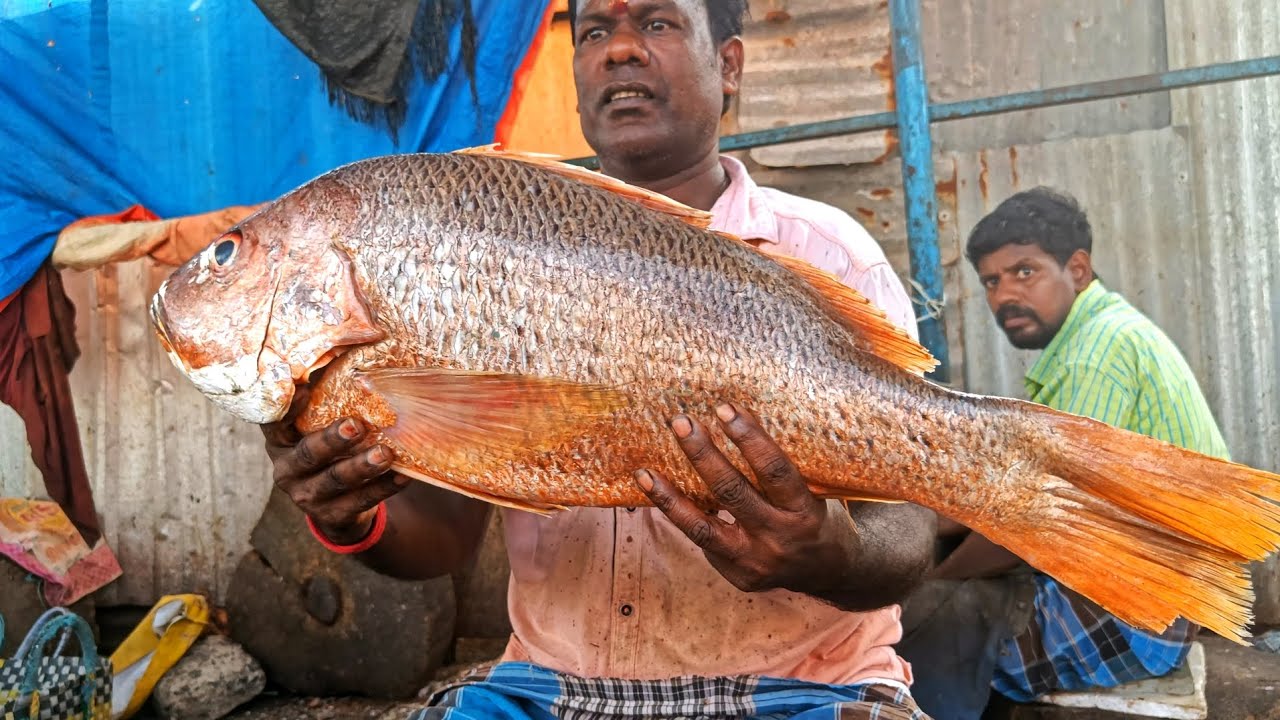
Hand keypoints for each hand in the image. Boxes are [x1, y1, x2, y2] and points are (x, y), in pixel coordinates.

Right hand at [261, 385, 407, 543]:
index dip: (287, 408)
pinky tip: (403, 475)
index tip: (304, 389)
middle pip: (307, 455)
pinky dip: (383, 488)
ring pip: (335, 481)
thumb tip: (362, 344)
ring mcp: (307, 496)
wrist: (336, 506)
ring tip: (385, 454)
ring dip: (361, 467)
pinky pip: (360, 502)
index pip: (274, 423)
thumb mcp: (318, 427)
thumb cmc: (329, 450)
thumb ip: (327, 399)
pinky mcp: (331, 516)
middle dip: (331, 441)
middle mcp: (287, 469)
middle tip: (356, 425)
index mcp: (281, 441)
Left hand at [634, 402, 860, 597]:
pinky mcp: (738, 577)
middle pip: (732, 494)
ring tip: (645, 472)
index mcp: (805, 511)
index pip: (775, 471)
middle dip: (702, 455)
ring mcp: (756, 563)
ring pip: (703, 528)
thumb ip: (777, 466)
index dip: (749, 439)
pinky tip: (657, 494)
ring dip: (670, 496)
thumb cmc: (816, 511)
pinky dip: (678, 516)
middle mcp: (779, 538)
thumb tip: (731, 417)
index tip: (724, 408)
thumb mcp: (812, 488)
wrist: (831, 570)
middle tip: (680, 422)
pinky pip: (701, 542)